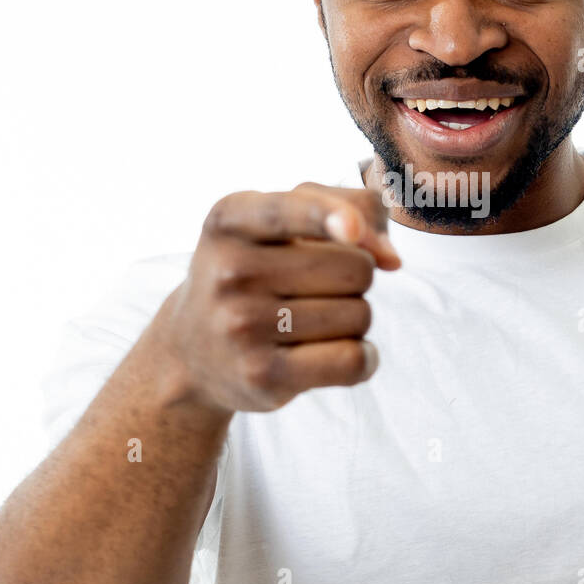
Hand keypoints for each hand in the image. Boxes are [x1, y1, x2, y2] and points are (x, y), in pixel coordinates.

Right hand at [157, 182, 400, 414]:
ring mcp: (242, 326)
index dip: (327, 216)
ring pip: (360, 314)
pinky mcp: (262, 376)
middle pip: (355, 267)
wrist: (193, 349)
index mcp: (231, 220)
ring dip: (353, 318)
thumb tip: (391, 258)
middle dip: (355, 277)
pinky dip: (364, 358)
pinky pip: (352, 360)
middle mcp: (230, 271)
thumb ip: (348, 207)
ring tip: (310, 320)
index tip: (352, 230)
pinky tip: (335, 354)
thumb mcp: (281, 220)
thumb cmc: (256, 270)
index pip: (288, 211)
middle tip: (314, 287)